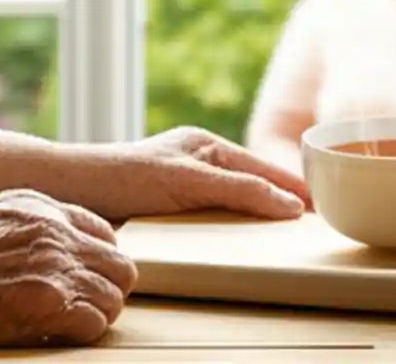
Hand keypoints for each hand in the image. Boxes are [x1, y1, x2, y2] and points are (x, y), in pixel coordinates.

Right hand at [0, 189, 137, 348]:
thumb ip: (27, 228)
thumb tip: (55, 249)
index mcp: (39, 206)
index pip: (104, 232)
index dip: (98, 262)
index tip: (85, 280)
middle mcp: (53, 230)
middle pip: (119, 265)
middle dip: (106, 289)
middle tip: (84, 308)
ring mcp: (53, 265)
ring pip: (114, 295)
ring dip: (96, 314)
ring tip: (68, 324)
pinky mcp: (47, 303)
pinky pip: (95, 323)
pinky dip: (82, 333)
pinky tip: (57, 334)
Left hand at [89, 127, 309, 220]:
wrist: (70, 191)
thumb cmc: (122, 175)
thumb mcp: (188, 179)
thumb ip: (238, 189)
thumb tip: (287, 203)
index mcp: (207, 146)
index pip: (265, 168)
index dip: (295, 186)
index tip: (325, 206)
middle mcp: (200, 165)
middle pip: (255, 186)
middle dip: (283, 202)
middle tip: (316, 227)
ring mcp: (187, 190)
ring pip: (236, 206)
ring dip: (257, 220)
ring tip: (286, 241)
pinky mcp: (172, 213)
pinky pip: (214, 224)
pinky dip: (232, 234)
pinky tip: (240, 249)